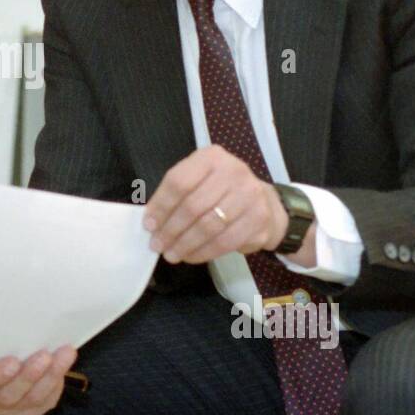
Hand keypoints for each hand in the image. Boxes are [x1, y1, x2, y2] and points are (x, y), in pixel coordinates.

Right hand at [0, 346, 77, 414]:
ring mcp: (7, 408)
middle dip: (29, 375)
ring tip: (65, 354)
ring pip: (30, 399)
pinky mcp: (27, 410)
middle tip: (45, 355)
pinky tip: (65, 362)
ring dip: (50, 376)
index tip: (13, 362)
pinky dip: (56, 382)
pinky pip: (44, 402)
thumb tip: (8, 310)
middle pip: (8, 395)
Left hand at [143, 145, 296, 264]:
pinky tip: (190, 256)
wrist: (265, 203)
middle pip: (193, 206)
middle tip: (157, 245)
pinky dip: (203, 252)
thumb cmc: (222, 191)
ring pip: (208, 226)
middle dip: (170, 230)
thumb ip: (177, 194)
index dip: (161, 206)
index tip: (148, 225)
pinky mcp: (259, 220)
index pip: (179, 181)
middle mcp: (234, 171)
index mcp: (212, 157)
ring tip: (171, 254)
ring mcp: (250, 196)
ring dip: (184, 244)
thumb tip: (152, 221)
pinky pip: (224, 242)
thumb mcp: (200, 180)